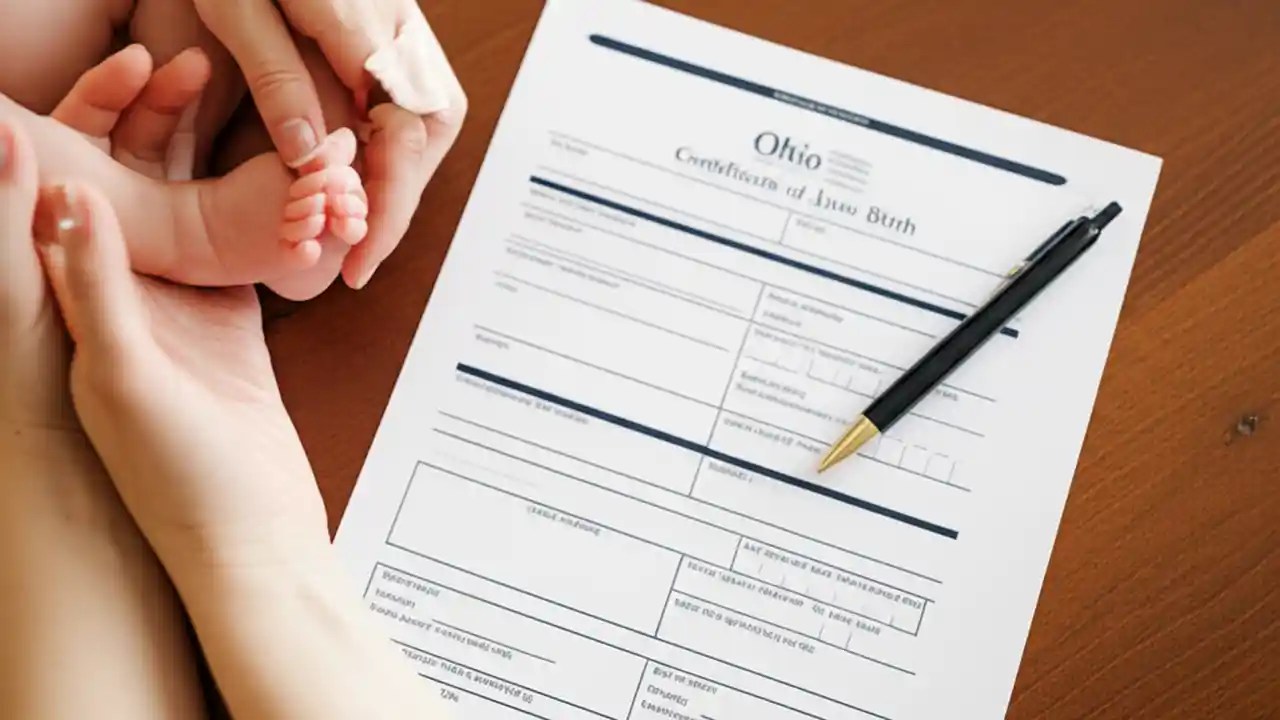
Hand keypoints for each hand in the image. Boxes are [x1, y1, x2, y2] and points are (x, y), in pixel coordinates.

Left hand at [33, 68, 329, 570]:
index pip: (60, 201)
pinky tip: (279, 172)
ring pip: (185, 210)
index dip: (77, 130)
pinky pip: (236, 247)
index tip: (116, 73)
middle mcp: (119, 306)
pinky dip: (258, 208)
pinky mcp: (227, 326)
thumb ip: (96, 286)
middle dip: (149, 125)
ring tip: (235, 104)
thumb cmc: (178, 483)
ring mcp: (177, 313)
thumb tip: (68, 191)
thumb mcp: (127, 378)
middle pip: (127, 190)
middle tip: (187, 67)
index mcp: (74, 314)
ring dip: (205, 158)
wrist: (254, 542)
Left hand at [194, 0, 466, 288]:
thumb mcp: (235, 6)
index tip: (359, 259)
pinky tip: (361, 178)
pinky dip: (392, 148)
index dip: (385, 205)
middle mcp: (397, 28)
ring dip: (402, 177)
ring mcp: (400, 27)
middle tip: (363, 254)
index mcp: (363, 23)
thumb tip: (312, 157)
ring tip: (362, 227)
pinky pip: (408, 98)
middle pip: (431, 128)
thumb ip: (278, 78)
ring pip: (429, 116)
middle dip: (403, 198)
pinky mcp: (389, 31)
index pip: (399, 134)